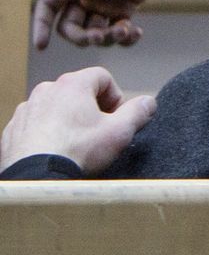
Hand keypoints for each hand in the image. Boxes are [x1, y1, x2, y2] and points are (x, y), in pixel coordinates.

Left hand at [1, 67, 154, 174]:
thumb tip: (149, 102)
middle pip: (77, 91)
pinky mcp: (12, 129)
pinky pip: (35, 124)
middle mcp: (47, 90)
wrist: (35, 178)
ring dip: (66, 119)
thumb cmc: (77, 151)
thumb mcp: (120, 132)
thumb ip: (138, 112)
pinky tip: (54, 151)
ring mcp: (26, 109)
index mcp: (73, 84)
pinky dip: (46, 132)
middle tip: (97, 132)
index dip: (115, 96)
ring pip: (55, 107)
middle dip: (90, 108)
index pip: (103, 77)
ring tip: (74, 144)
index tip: (115, 118)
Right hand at [32, 0, 167, 49]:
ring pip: (95, 33)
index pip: (48, 6)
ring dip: (107, 38)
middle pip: (71, 27)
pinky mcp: (123, 9)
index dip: (41, 25)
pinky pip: (118, 30)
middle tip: (98, 37)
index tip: (41, 46)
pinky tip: (136, 34)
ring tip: (124, 31)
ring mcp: (103, 4)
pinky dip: (125, 38)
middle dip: (82, 37)